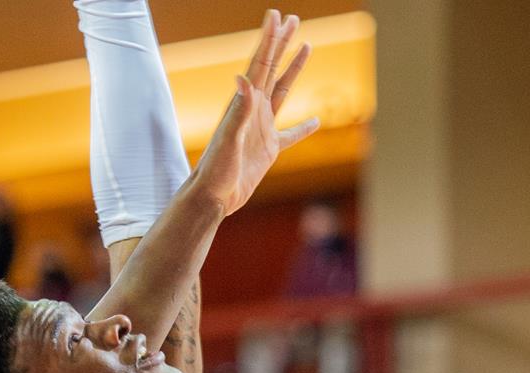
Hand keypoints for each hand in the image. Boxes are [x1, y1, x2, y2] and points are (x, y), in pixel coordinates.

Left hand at [193, 11, 319, 215]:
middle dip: (283, 43)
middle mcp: (254, 110)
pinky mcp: (269, 149)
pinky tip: (316, 121)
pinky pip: (291, 134)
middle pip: (273, 68)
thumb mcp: (229, 139)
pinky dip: (305, 128)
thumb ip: (239, 110)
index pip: (261, 65)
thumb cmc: (216, 170)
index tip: (277, 16)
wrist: (213, 197)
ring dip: (294, 69)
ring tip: (307, 47)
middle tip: (294, 19)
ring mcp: (262, 128)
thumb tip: (243, 77)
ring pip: (283, 91)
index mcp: (245, 104)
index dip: (270, 40)